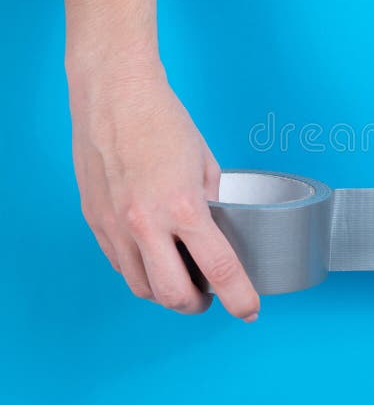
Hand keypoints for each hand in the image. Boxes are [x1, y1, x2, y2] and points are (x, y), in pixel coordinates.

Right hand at [68, 58, 259, 319]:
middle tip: (210, 294)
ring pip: (141, 287)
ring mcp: (114, 225)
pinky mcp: (94, 220)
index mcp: (183, 207)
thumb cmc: (163, 120)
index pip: (219, 269)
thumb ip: (213, 203)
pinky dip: (140, 270)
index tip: (249, 310)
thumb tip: (218, 230)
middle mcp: (145, 224)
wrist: (114, 94)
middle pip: (173, 296)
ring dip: (166, 291)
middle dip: (198, 304)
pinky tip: (155, 254)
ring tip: (182, 275)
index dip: (239, 297)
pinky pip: (119, 264)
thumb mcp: (206, 162)